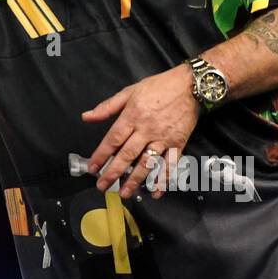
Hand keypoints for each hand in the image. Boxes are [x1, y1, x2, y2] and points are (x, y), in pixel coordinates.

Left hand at [80, 64, 199, 198]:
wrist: (191, 85)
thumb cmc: (159, 86)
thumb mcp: (129, 91)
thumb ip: (107, 107)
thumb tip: (86, 117)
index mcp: (132, 115)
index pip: (113, 139)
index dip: (101, 155)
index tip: (92, 168)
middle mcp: (147, 129)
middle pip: (127, 155)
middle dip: (114, 173)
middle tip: (103, 187)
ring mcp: (163, 138)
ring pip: (147, 163)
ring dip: (135, 180)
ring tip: (125, 193)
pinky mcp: (178, 143)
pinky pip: (170, 164)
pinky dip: (163, 179)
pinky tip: (155, 192)